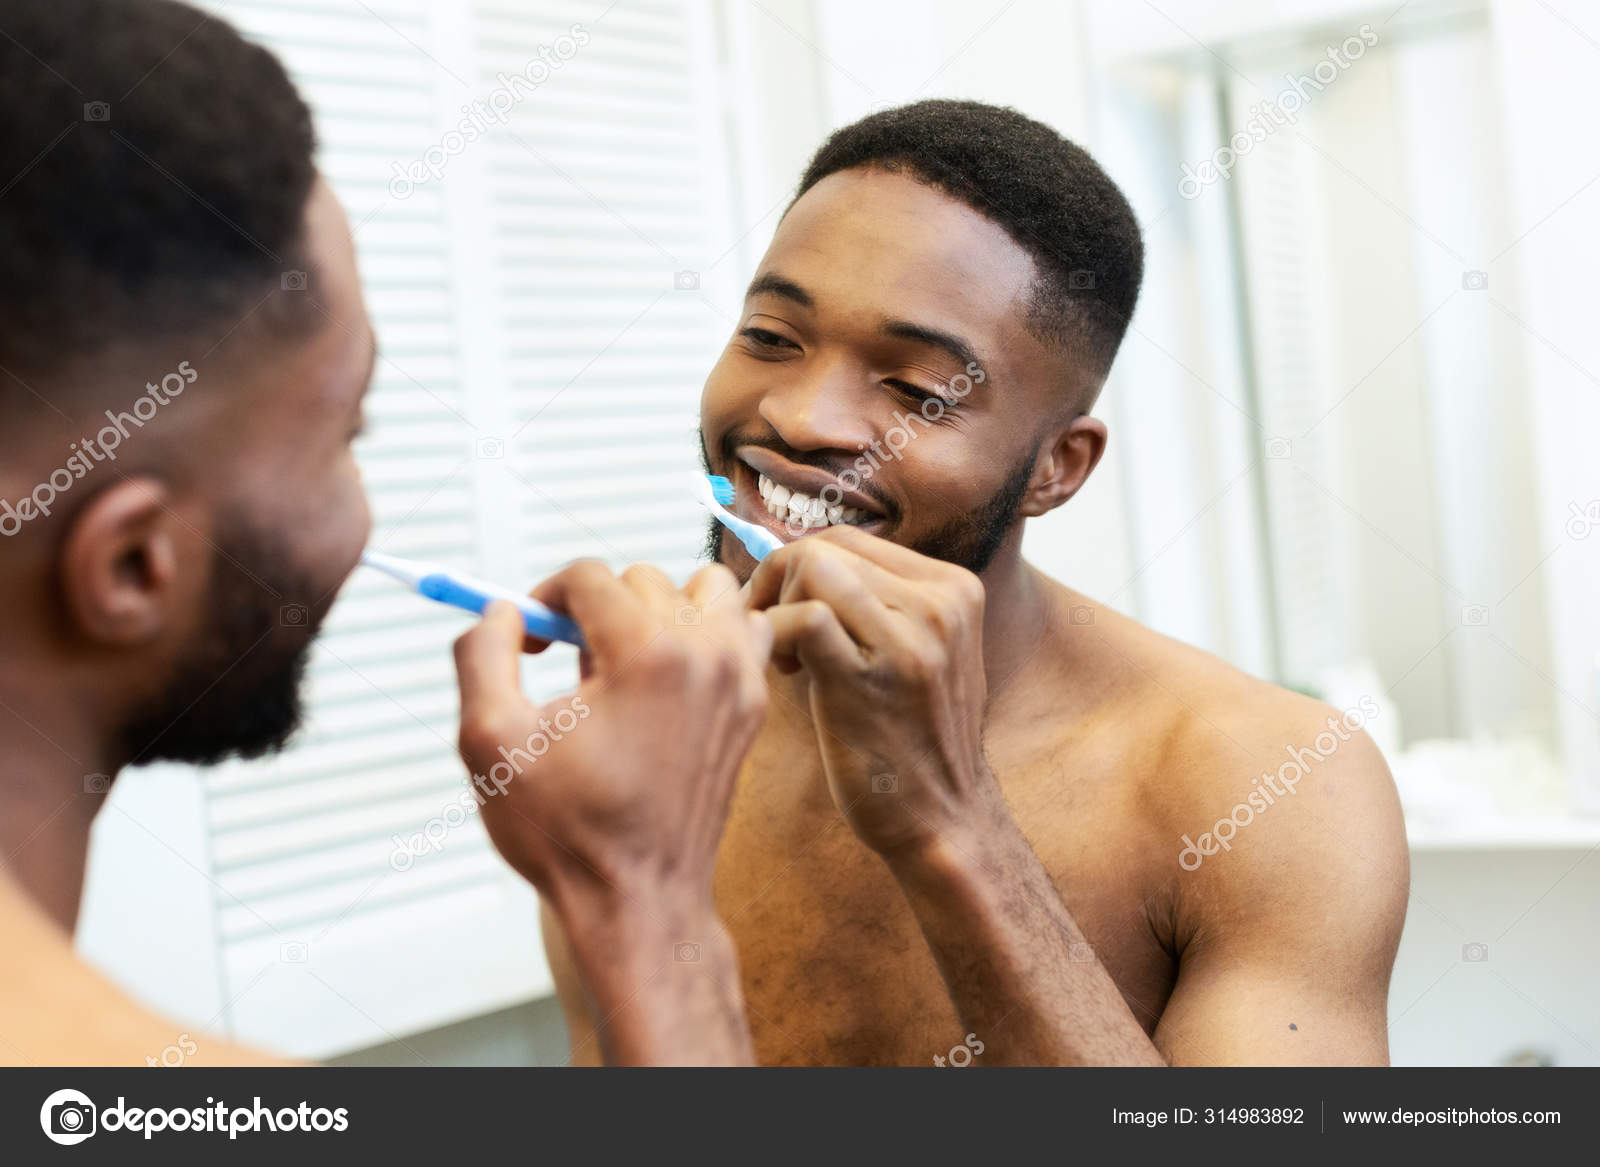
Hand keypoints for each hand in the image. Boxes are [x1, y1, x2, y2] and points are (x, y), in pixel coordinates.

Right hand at [453, 561, 770, 931]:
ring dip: (660, 608)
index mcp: (647, 654)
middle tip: (570, 669)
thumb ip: (482, 654)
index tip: (529, 643)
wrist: (639, 901)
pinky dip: (708, 634)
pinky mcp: (752, 706)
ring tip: (624, 662)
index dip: (545, 599)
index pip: (590, 576)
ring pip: (703, 590)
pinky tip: (670, 677)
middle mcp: (705, 654)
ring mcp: (739, 679)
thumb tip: (504, 610)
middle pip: (642, 580)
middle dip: (597, 610)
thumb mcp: (489, 742)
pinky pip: (740, 631)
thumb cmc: (566, 833)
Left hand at [747, 525, 1002, 855]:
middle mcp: (940, 604)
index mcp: (954, 590)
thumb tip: (802, 563)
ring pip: (812, 568)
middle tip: (775, 635)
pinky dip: (773, 634)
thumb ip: (882, 604)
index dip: (801, 568)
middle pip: (826, 547)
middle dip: (780, 583)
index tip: (787, 611)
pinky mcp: (870, 679)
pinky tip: (784, 672)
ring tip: (787, 659)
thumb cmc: (915, 739)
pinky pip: (803, 617)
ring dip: (776, 606)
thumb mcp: (923, 653)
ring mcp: (910, 640)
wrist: (945, 821)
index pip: (852, 540)